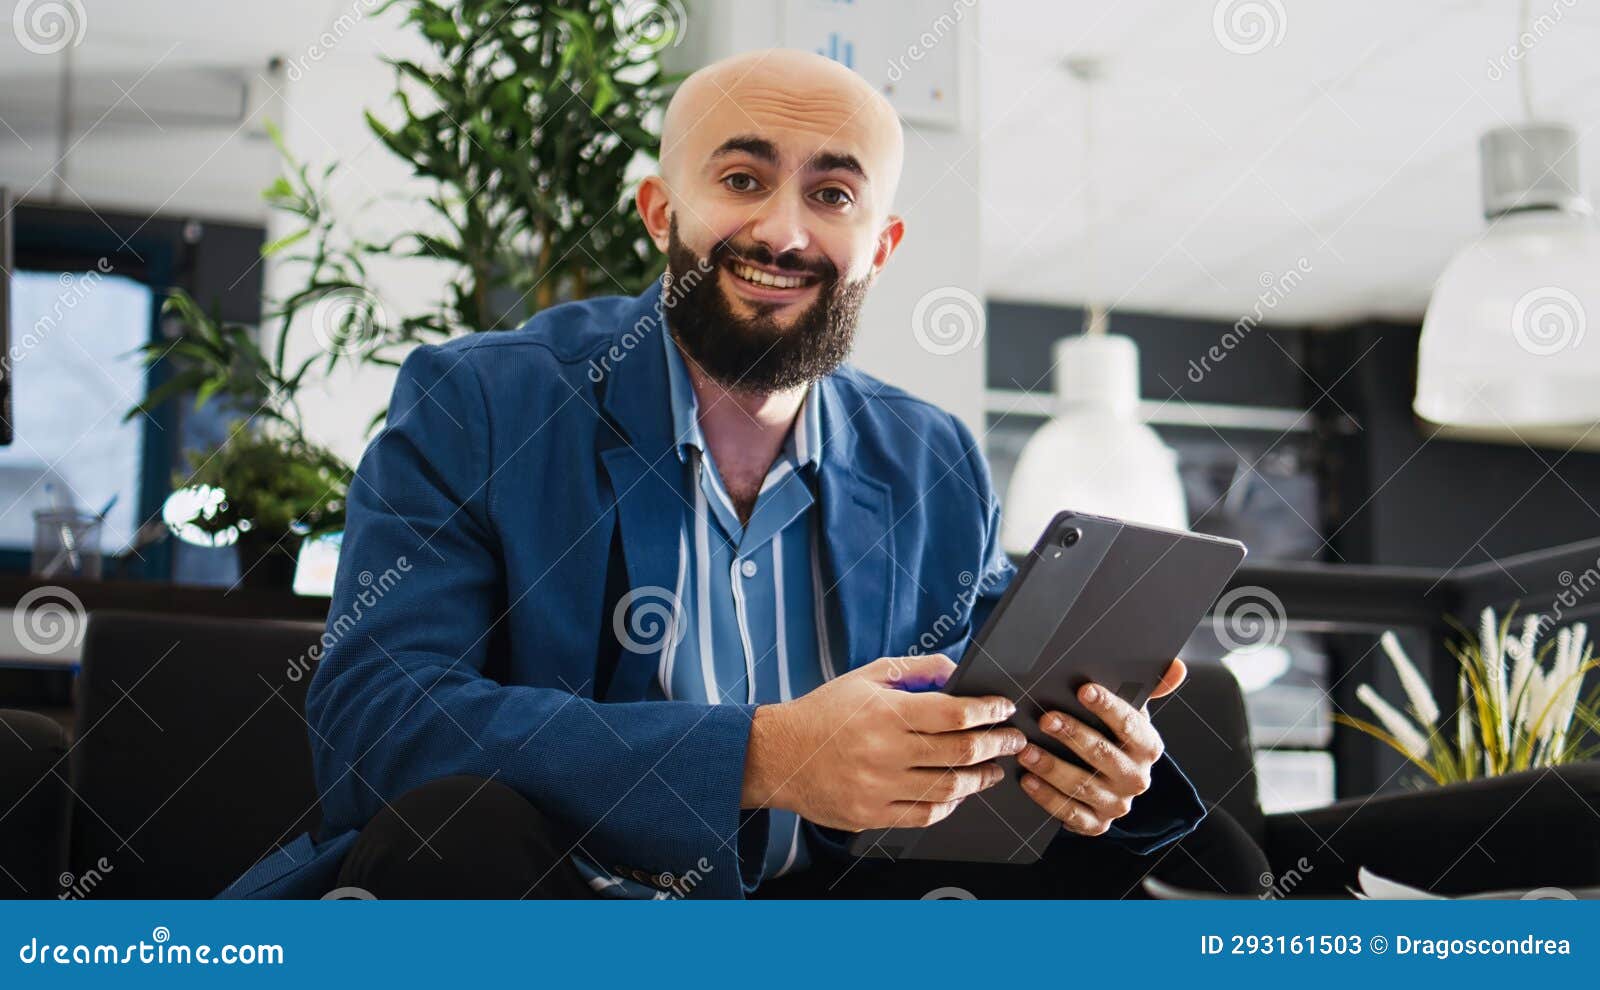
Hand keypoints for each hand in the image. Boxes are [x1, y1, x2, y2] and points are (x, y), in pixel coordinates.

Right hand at [742, 654, 1026, 831]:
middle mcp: (885, 751)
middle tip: (1013, 740)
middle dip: (997, 744)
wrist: (777, 755)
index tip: (1005, 709)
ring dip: (980, 778)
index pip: (954, 713)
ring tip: (994, 769)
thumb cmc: (822, 713)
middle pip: (961, 751)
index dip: (988, 711)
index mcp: (886, 712)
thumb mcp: (865, 677)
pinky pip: (924, 815)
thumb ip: (913, 669)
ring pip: (949, 787)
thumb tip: (954, 668)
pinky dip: (949, 805)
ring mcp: (878, 787)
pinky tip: (958, 794)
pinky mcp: (871, 815)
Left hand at [1017, 658, 1185, 835]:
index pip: (1130, 724)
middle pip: (1104, 755)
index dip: (1107, 706)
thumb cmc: (1116, 739)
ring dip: (1053, 767)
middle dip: (1073, 736)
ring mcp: (1117, 804)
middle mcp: (1136, 778)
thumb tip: (1176, 666)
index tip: (1083, 689)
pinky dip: (1048, 798)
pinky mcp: (1097, 824)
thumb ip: (1149, 688)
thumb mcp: (1131, 715)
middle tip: (1046, 719)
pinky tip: (1028, 781)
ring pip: (1084, 786)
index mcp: (1147, 747)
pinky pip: (1072, 814)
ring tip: (1026, 750)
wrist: (1113, 785)